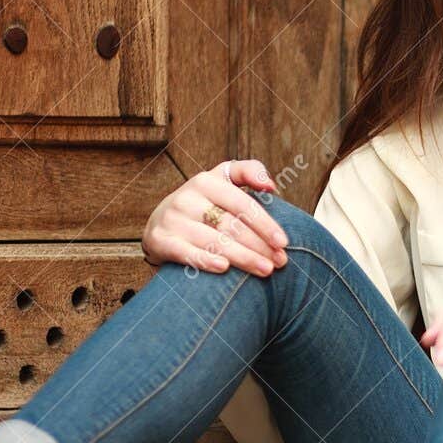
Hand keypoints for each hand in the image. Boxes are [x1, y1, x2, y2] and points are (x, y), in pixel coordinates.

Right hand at [141, 159, 289, 275]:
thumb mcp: (221, 181)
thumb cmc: (202, 204)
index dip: (264, 222)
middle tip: (279, 261)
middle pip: (230, 224)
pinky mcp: (160, 240)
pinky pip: (186, 252)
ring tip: (265, 270)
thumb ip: (247, 173)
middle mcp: (187, 197)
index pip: (241, 202)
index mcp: (207, 181)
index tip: (283, 241)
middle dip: (259, 245)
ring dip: (243, 257)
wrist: (160, 223)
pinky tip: (224, 268)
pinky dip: (205, 260)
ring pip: (214, 240)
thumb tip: (271, 186)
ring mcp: (173, 219)